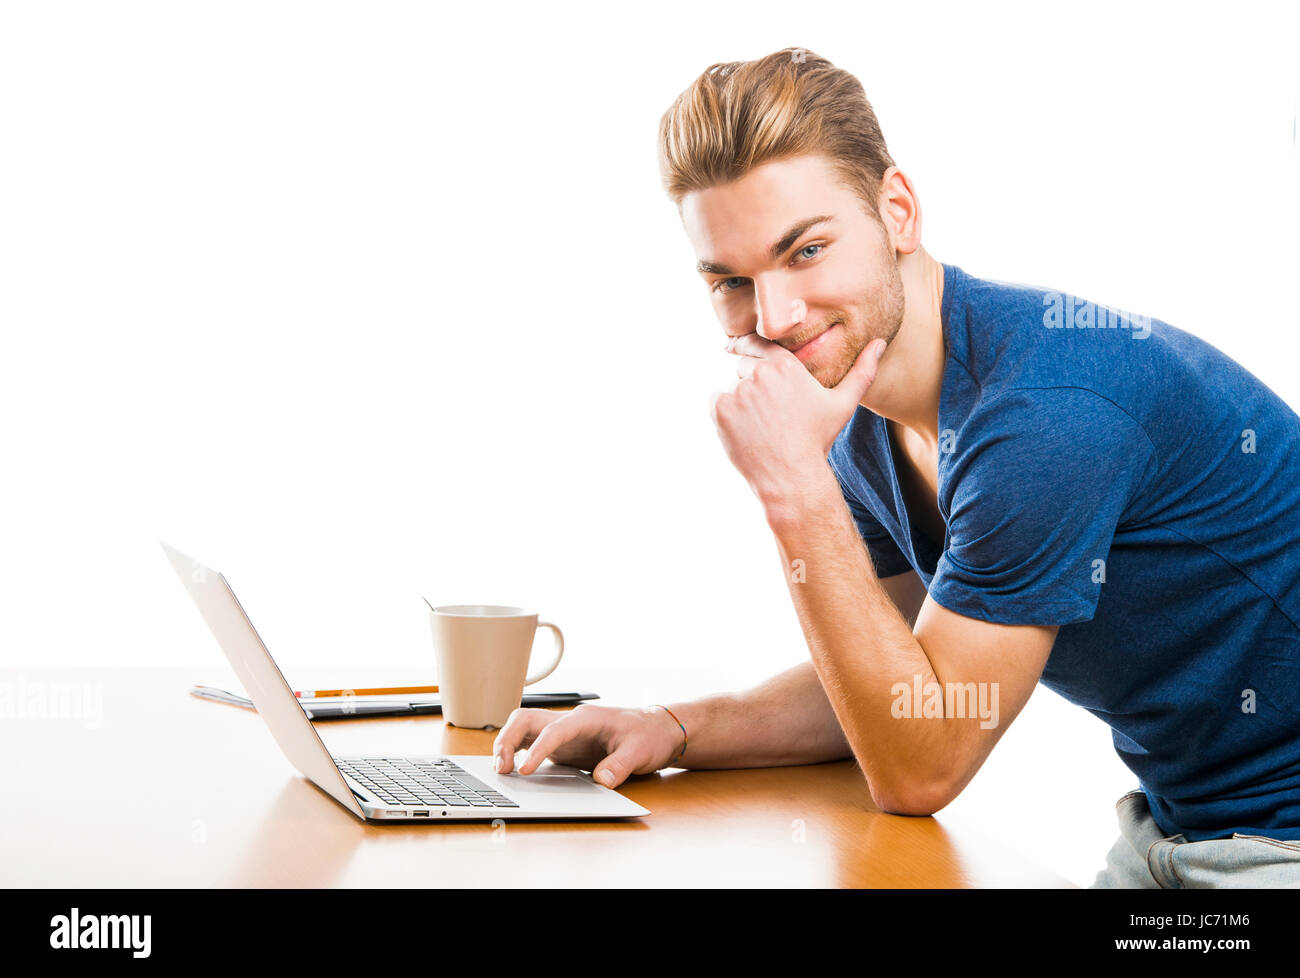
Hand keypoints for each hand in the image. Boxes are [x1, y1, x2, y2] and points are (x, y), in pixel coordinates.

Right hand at [491, 703, 684, 787]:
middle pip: (527, 720)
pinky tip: (513, 770)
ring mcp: (564, 733)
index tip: (525, 770)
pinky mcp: (563, 745)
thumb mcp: (640, 751)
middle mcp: (570, 721)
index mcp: (586, 718)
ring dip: (507, 745)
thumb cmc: (648, 735)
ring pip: (524, 729)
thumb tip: (602, 780)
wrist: (656, 730)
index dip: (537, 749)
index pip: (553, 730)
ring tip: (500, 770)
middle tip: (501, 768)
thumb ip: (620, 765)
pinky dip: (517, 753)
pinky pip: (532, 743)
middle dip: (508, 740)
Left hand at [709, 333, 887, 509]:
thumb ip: (862, 370)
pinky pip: (716, 403)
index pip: (758, 343)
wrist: (792, 477)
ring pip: (732, 388)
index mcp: (786, 366)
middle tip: (770, 411)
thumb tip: (881, 342)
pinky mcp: (721, 410)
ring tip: (760, 426)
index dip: (748, 346)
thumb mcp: (843, 404)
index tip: (735, 347)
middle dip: (752, 383)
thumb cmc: (817, 440)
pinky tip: (745, 431)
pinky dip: (725, 415)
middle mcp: (760, 373)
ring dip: (740, 402)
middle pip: (744, 366)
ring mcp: (738, 391)